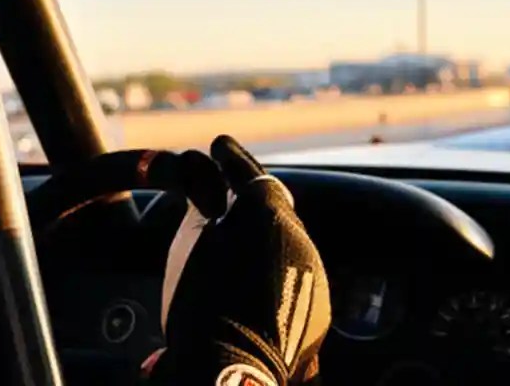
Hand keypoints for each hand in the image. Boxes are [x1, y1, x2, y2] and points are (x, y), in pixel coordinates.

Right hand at [146, 136, 330, 385]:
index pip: (248, 173)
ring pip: (287, 243)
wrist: (230, 367)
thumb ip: (201, 201)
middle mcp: (301, 237)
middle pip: (273, 208)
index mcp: (269, 212)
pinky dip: (274, 274)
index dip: (231, 158)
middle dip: (249, 204)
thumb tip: (204, 178)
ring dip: (263, 241)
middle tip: (220, 201)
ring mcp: (314, 275)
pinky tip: (249, 287)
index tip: (219, 146)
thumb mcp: (191, 240)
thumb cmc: (204, 301)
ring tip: (231, 251)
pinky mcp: (318, 310)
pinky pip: (295, 278)